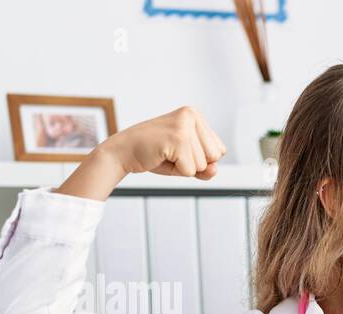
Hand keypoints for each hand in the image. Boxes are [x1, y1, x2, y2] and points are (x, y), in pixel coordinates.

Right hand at [101, 106, 226, 178]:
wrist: (122, 152)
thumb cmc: (154, 154)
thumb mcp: (186, 161)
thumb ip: (206, 168)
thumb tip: (214, 169)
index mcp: (195, 115)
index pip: (219, 150)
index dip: (200, 158)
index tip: (178, 149)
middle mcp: (191, 115)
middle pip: (215, 157)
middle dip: (194, 163)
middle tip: (171, 152)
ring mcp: (184, 125)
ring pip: (203, 165)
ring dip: (184, 167)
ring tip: (166, 153)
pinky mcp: (177, 138)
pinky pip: (190, 170)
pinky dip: (176, 171)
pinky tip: (161, 156)